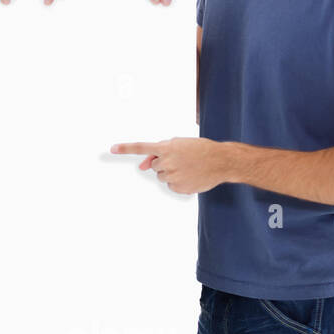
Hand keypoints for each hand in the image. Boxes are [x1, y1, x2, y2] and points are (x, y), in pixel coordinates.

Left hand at [109, 137, 227, 193]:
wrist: (221, 161)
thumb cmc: (199, 150)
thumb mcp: (178, 144)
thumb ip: (157, 153)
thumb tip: (141, 166)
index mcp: (166, 148)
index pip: (142, 147)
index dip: (126, 148)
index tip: (112, 149)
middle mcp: (167, 162)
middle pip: (154, 166)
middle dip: (164, 163)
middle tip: (182, 159)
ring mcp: (172, 176)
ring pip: (161, 176)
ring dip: (171, 172)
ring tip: (188, 167)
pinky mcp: (179, 188)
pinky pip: (171, 185)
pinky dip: (178, 182)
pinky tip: (191, 176)